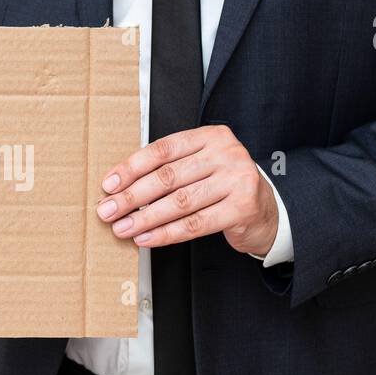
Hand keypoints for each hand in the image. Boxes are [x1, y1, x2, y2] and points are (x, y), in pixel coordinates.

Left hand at [97, 124, 277, 255]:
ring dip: (145, 218)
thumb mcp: (200, 166)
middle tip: (108, 210)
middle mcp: (226, 153)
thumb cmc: (224, 186)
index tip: (109, 184)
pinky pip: (195, 224)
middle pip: (168, 176)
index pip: (163, 150)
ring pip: (180, 202)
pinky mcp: (242, 207)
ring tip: (123, 228)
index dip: (131, 168)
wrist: (266, 210)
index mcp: (210, 136)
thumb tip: (120, 187)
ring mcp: (237, 179)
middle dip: (132, 196)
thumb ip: (169, 169)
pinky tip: (147, 238)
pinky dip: (166, 233)